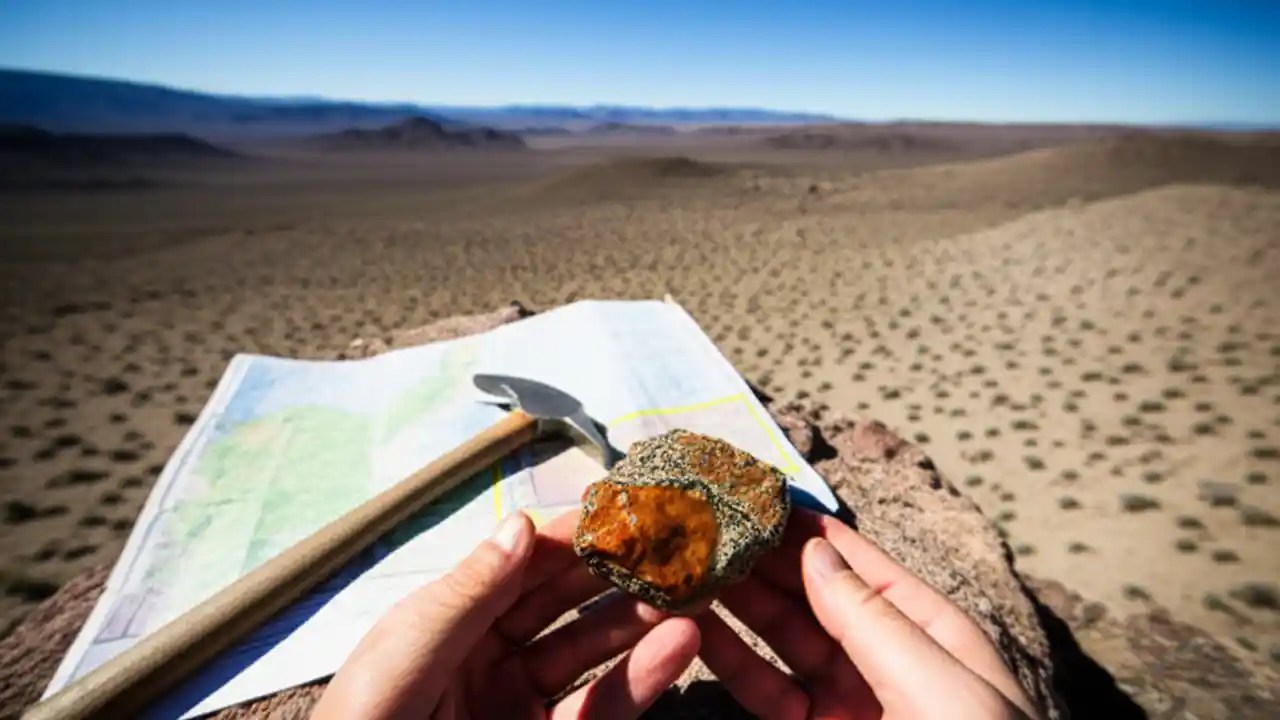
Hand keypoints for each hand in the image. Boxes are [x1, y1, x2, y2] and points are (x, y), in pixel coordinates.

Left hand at [313, 511, 698, 719]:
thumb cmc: (369, 716)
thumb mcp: (410, 648)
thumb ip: (470, 591)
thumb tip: (525, 523)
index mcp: (451, 620)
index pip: (520, 568)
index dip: (570, 538)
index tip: (624, 508)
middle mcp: (491, 655)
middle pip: (565, 605)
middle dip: (618, 573)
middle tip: (675, 545)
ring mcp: (521, 704)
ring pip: (593, 652)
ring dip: (641, 621)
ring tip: (694, 591)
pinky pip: (602, 708)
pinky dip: (643, 678)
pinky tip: (679, 646)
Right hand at [697, 508, 1039, 718]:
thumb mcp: (937, 683)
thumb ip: (870, 617)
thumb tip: (816, 549)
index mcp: (931, 630)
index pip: (859, 563)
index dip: (805, 528)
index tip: (750, 494)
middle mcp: (887, 658)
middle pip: (813, 595)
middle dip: (760, 561)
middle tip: (702, 526)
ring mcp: (850, 703)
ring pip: (782, 640)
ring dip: (736, 605)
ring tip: (686, 568)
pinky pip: (769, 691)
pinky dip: (733, 660)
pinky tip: (697, 629)